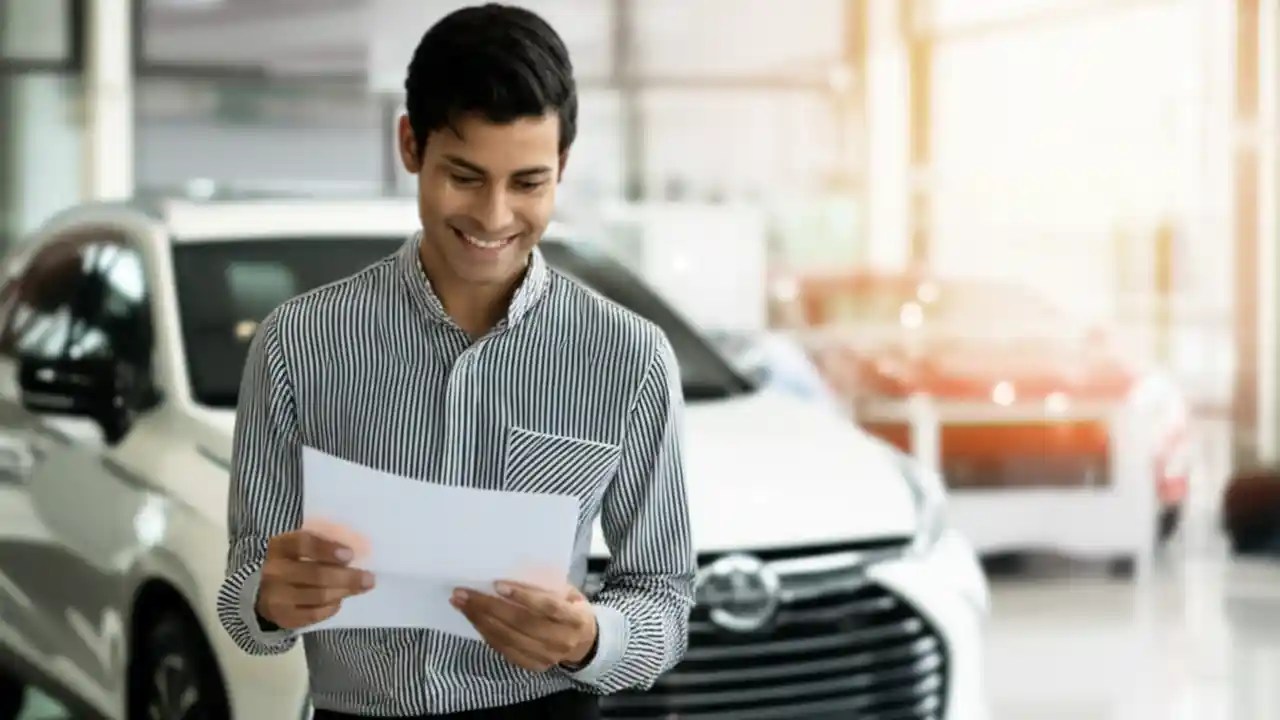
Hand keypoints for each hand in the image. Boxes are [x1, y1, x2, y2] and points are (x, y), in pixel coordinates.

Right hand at [256, 530, 374, 629]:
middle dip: (347, 577)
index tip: (350, 554)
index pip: (303, 543)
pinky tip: (339, 600)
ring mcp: (276, 597)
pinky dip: (331, 607)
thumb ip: (321, 546)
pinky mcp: (283, 617)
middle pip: (316, 574)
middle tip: (369, 578)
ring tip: (361, 587)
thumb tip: (357, 550)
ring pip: (318, 596)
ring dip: (344, 591)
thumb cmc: (291, 563)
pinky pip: (314, 614)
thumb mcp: (298, 548)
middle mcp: (274, 571)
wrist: (263, 592)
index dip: (327, 549)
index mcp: (280, 546)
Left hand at [451, 581, 597, 672]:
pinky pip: (504, 650)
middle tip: (463, 592)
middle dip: (488, 607)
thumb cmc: (571, 608)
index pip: (548, 607)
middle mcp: (561, 640)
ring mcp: (546, 656)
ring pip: (508, 638)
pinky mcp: (533, 665)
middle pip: (521, 623)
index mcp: (575, 618)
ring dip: (480, 620)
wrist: (584, 642)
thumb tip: (509, 573)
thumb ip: (546, 587)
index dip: (523, 596)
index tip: (497, 584)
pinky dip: (486, 633)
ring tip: (461, 604)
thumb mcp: (568, 593)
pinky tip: (474, 619)